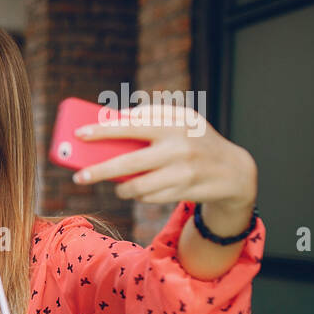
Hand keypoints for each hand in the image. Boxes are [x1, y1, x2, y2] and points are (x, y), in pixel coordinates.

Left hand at [72, 103, 257, 213]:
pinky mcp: (184, 192)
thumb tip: (112, 120)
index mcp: (174, 124)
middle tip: (79, 176)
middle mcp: (179, 148)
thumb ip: (150, 115)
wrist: (234, 170)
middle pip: (127, 163)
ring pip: (136, 187)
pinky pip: (148, 198)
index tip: (79, 133)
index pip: (132, 126)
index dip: (103, 130)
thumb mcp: (182, 120)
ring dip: (121, 188)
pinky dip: (140, 195)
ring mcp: (182, 173)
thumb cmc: (196, 140)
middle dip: (98, 171)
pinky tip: (142, 189)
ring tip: (117, 184)